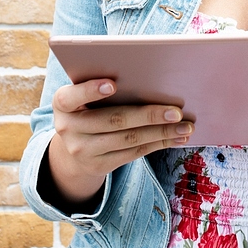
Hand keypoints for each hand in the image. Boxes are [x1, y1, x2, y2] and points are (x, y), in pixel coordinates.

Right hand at [45, 79, 193, 208]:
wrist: (73, 147)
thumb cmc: (87, 108)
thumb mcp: (83, 96)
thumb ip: (102, 86)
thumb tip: (150, 81)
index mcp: (62, 103)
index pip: (73, 96)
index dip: (91, 90)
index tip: (114, 84)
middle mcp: (68, 128)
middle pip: (113, 120)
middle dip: (148, 115)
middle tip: (175, 111)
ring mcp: (82, 150)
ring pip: (128, 139)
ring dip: (161, 133)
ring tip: (185, 126)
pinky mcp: (98, 166)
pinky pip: (133, 153)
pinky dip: (157, 144)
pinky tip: (175, 137)